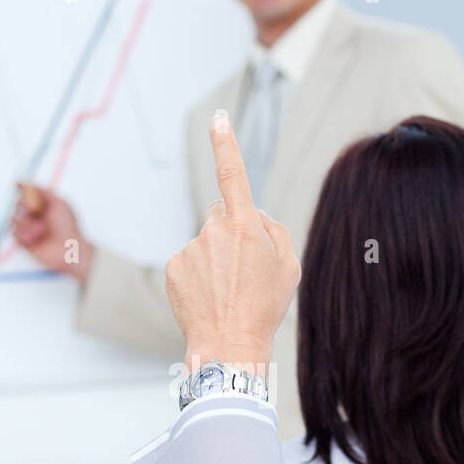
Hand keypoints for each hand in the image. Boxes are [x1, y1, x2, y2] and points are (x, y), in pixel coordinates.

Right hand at [10, 184, 93, 280]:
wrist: (68, 249)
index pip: (28, 194)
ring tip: (40, 229)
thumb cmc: (68, 228)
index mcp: (43, 206)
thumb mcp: (60, 204)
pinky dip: (25, 234)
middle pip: (18, 203)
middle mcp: (35, 216)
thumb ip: (46, 192)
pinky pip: (15, 233)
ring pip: (14, 219)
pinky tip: (36, 238)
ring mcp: (29, 229)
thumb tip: (31, 184)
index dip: (22, 188)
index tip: (16, 183)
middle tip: (33, 209)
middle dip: (24, 204)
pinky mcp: (24, 242)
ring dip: (26, 223)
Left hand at [165, 110, 299, 372]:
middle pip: (221, 216)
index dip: (225, 143)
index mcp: (245, 227)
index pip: (233, 175)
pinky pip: (190, 260)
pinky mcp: (174, 267)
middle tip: (244, 270)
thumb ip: (273, 230)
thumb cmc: (264, 308)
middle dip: (231, 232)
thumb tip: (253, 214)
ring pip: (206, 242)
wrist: (230, 346)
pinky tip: (209, 297)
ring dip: (215, 258)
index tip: (218, 118)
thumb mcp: (288, 267)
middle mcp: (213, 231)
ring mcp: (191, 249)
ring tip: (228, 291)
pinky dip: (199, 274)